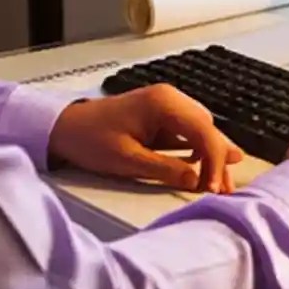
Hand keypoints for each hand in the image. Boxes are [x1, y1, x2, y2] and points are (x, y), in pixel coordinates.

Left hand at [47, 85, 243, 192]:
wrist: (64, 127)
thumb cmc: (90, 140)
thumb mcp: (127, 161)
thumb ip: (165, 170)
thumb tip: (197, 181)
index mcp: (163, 103)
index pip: (203, 132)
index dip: (214, 162)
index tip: (212, 188)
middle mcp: (170, 98)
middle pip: (207, 129)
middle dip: (218, 160)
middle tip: (224, 190)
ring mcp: (167, 105)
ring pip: (202, 130)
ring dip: (211, 156)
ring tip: (221, 183)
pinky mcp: (162, 115)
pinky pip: (189, 132)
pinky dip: (198, 150)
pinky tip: (205, 167)